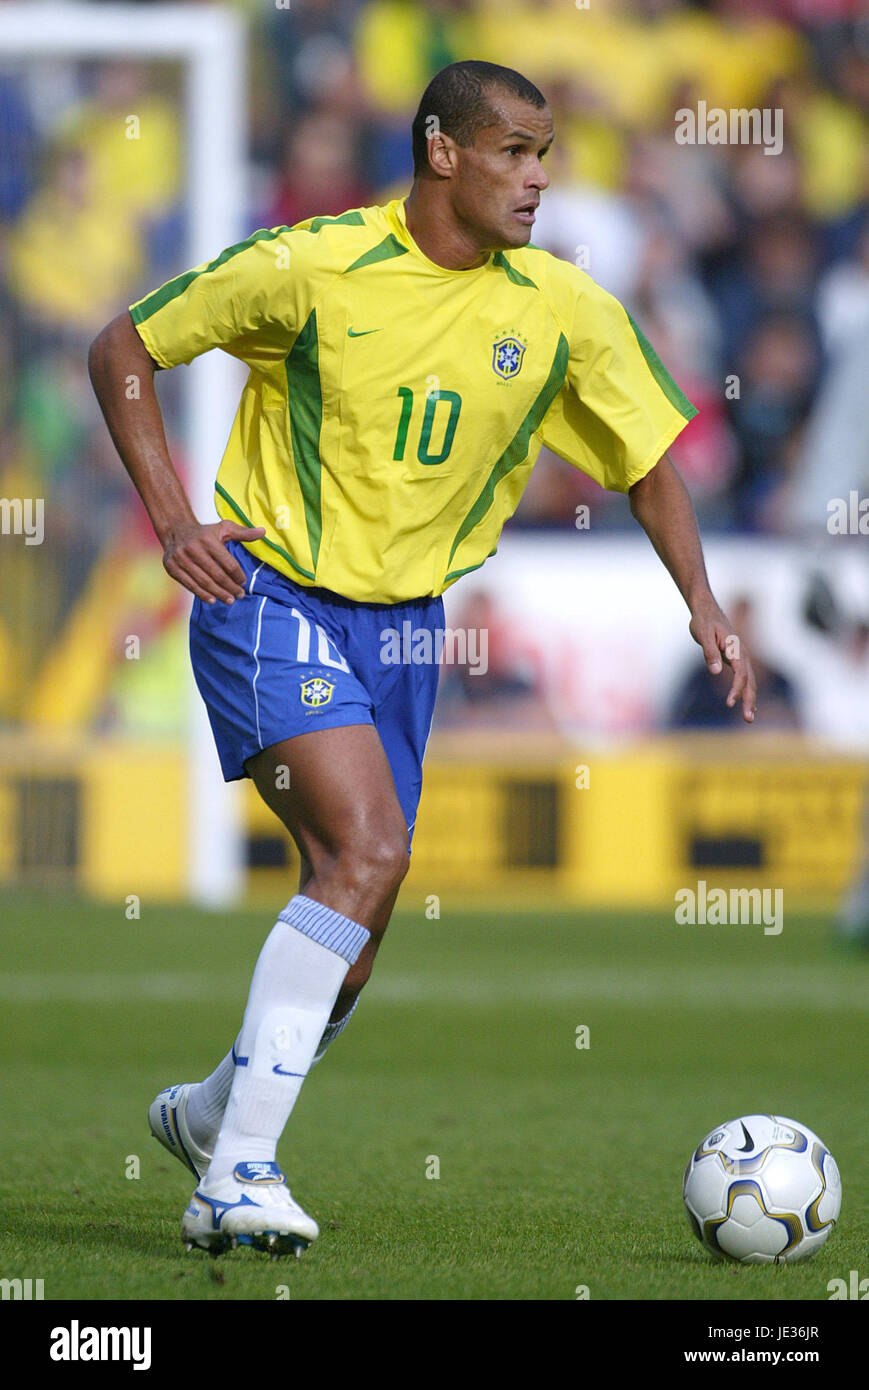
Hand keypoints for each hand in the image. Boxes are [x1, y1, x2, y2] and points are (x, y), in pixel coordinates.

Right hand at [162, 519, 265, 603]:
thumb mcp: (224, 528)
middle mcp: (193, 548)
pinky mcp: (171, 567)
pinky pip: (190, 585)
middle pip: (217, 575)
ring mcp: (180, 559)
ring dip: (219, 594)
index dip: (238, 575)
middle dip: (231, 587)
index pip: (228, 563)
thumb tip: (263, 531)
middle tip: (240, 595)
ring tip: (230, 600)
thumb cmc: (205, 532)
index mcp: (208, 539)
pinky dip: (202, 594)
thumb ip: (243, 532)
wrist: (175, 530)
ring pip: (204, 582)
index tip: (244, 583)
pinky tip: (213, 600)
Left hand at [689, 599, 757, 722]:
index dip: (736, 689)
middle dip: (749, 700)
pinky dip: (746, 691)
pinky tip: (746, 705)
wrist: (706, 609)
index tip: (730, 703)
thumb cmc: (703, 621)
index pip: (740, 674)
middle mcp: (742, 654)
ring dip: (750, 699)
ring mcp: (741, 657)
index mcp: (735, 648)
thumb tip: (715, 672)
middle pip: (750, 681)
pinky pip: (745, 678)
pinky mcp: (736, 660)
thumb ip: (709, 653)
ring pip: (749, 681)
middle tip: (748, 719)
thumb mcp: (702, 635)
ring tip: (749, 718)